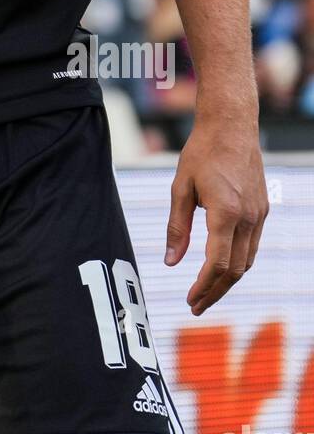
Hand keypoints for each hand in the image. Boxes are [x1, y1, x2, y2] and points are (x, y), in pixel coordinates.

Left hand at [165, 111, 267, 315]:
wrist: (232, 126)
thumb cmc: (202, 152)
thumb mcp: (180, 187)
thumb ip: (177, 226)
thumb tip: (171, 261)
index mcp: (225, 212)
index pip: (217, 263)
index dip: (203, 286)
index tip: (190, 300)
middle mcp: (247, 218)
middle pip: (235, 270)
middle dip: (215, 292)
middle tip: (195, 307)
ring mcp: (259, 215)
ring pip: (247, 261)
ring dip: (227, 281)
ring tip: (206, 293)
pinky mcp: (262, 210)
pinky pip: (251, 246)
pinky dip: (237, 262)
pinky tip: (221, 267)